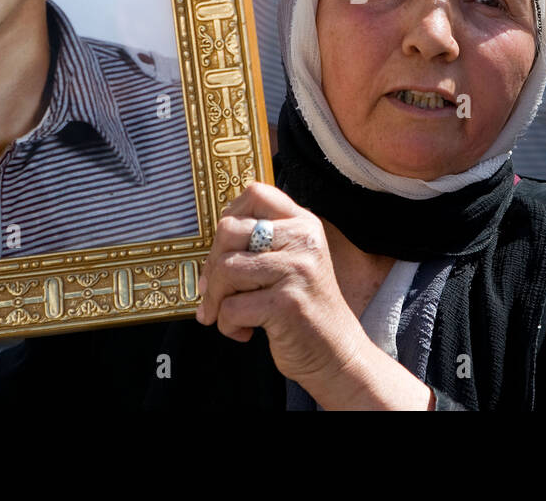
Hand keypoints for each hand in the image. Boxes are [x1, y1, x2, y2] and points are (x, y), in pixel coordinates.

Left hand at [195, 183, 432, 409]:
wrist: (336, 353)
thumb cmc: (304, 309)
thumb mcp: (294, 262)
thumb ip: (263, 244)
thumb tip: (209, 247)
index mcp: (304, 224)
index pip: (256, 192)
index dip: (229, 214)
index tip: (225, 246)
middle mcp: (303, 240)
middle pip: (229, 231)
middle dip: (211, 266)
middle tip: (215, 291)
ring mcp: (297, 271)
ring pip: (226, 269)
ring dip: (216, 299)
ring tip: (228, 315)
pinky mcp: (287, 304)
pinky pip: (232, 307)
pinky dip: (227, 325)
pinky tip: (244, 332)